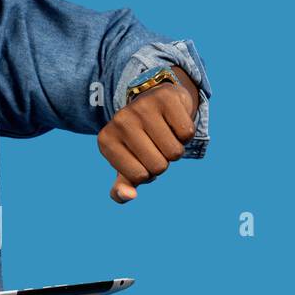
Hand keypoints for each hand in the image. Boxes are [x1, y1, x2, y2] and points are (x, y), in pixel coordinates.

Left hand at [98, 77, 196, 202]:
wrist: (152, 101)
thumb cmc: (139, 140)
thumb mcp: (127, 165)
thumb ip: (122, 188)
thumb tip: (129, 196)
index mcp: (106, 142)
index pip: (140, 177)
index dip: (148, 173)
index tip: (141, 156)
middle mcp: (120, 121)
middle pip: (159, 166)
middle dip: (163, 161)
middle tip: (155, 144)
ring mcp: (142, 107)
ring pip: (175, 152)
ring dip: (176, 148)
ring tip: (165, 133)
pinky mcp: (165, 97)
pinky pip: (187, 133)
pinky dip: (186, 134)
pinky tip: (174, 122)